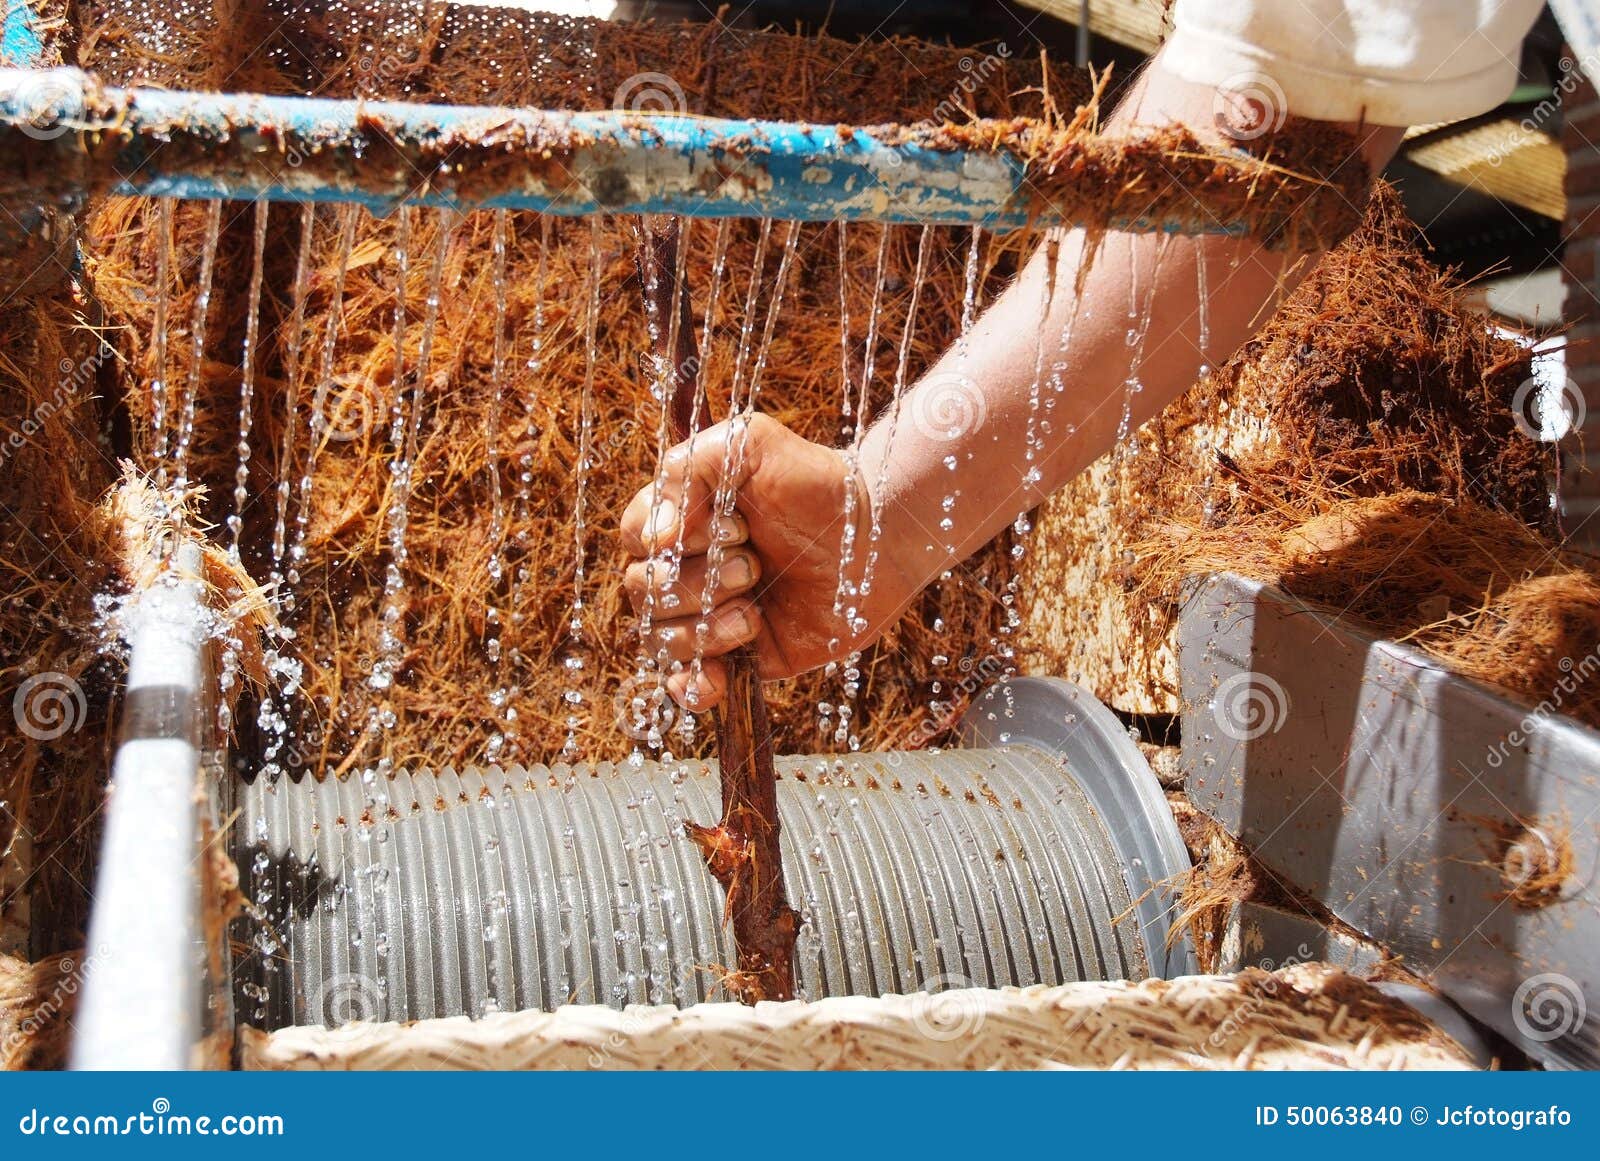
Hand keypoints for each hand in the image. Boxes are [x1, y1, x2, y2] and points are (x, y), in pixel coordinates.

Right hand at [620, 414, 915, 710]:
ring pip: (664, 640)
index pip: (635, 537)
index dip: (669, 539)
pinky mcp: (738, 658)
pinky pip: (691, 687)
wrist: (874, 535)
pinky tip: (715, 679)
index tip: (731, 528)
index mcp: (679, 519)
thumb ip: (691, 465)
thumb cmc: (813, 483)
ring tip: (754, 611)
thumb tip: (655, 540)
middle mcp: (686, 569)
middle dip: (698, 582)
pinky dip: (693, 688)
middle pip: (645, 592)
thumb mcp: (751, 444)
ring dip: (706, 628)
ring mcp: (708, 617)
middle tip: (753, 564)